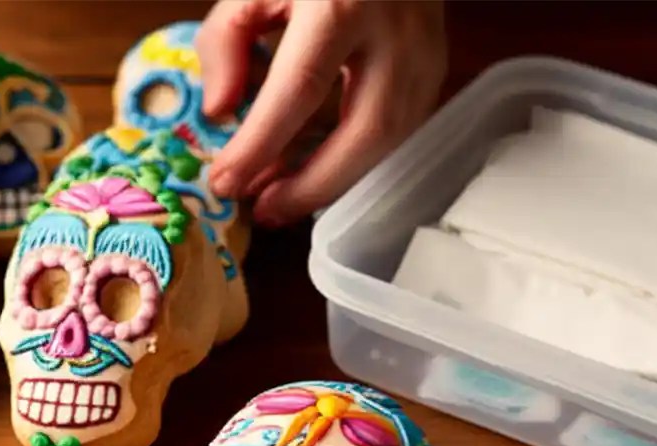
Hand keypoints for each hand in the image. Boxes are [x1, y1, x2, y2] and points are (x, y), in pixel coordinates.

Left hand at [197, 0, 446, 224]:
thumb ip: (228, 39)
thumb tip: (219, 111)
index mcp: (341, 3)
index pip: (299, 88)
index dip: (261, 143)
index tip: (225, 181)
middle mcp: (395, 31)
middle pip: (366, 131)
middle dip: (313, 185)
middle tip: (264, 212)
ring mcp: (426, 50)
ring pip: (391, 140)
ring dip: (335, 180)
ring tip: (282, 199)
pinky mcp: (437, 65)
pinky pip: (400, 129)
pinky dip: (356, 159)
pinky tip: (317, 169)